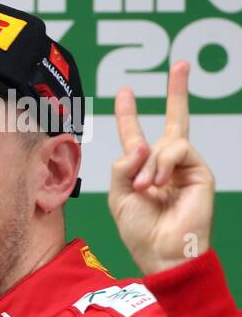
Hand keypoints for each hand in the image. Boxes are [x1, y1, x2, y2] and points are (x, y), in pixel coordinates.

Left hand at [109, 61, 214, 274]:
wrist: (161, 252)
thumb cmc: (139, 230)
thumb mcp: (116, 195)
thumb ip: (121, 165)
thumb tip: (142, 145)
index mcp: (142, 169)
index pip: (136, 135)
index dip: (129, 115)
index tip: (125, 93)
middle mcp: (166, 164)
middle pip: (175, 121)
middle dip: (178, 91)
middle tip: (181, 64)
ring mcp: (185, 166)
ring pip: (167, 141)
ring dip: (150, 164)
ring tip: (144, 188)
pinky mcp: (200, 171)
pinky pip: (178, 150)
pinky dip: (163, 164)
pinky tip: (158, 184)